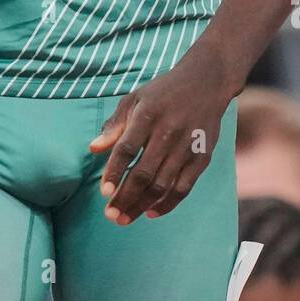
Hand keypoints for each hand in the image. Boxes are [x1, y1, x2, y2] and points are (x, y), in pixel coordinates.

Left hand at [89, 48, 233, 224]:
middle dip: (125, 197)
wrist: (206, 82)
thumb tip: (93, 150)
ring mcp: (187, 146)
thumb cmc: (163, 92)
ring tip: (125, 218)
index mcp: (147, 115)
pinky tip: (151, 212)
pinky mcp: (202, 157)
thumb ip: (115, 125)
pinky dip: (167, 203)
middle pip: (144, 173)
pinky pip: (183, 188)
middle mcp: (168, 132)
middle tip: (111, 215)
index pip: (126, 149)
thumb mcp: (135, 99)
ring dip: (142, 205)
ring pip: (162, 185)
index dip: (114, 172)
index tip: (104, 192)